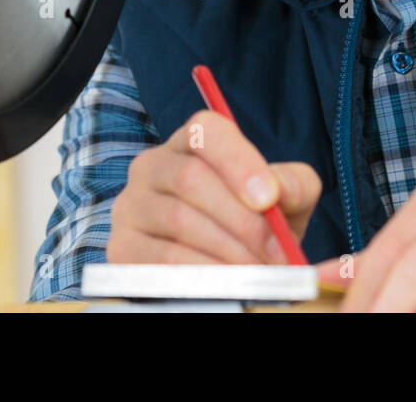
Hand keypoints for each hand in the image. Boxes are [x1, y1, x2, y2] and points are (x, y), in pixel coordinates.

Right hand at [106, 109, 321, 264]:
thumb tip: (280, 191)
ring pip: (178, 220)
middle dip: (242, 221)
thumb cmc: (253, 226)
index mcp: (190, 143)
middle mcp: (151, 166)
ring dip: (227, 251)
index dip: (237, 160)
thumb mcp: (283, 201)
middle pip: (191, 178)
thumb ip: (293, 185)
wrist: (223, 269)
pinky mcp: (122, 248)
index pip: (205, 130)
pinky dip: (204, 275)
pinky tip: (230, 285)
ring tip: (260, 273)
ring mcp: (131, 206)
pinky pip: (162, 259)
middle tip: (277, 254)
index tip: (269, 198)